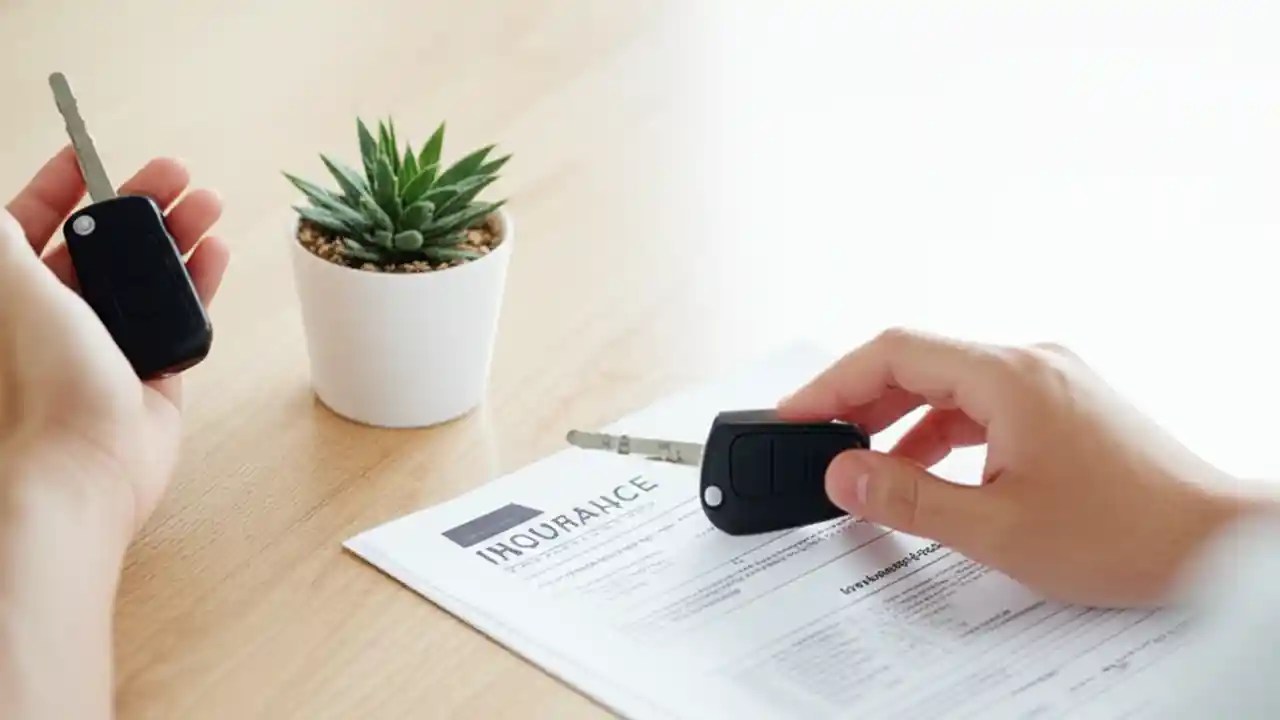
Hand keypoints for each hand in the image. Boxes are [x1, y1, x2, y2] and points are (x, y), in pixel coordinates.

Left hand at [0, 146, 229, 545]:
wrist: (85, 466)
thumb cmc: (40, 380)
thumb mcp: (7, 283)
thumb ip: (5, 236)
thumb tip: (2, 209)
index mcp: (12, 296)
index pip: (28, 224)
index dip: (58, 185)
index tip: (88, 154)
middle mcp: (56, 316)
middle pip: (100, 242)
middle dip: (136, 203)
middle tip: (174, 172)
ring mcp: (107, 342)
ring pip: (146, 273)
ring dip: (177, 234)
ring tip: (210, 203)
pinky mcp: (153, 369)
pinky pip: (180, 311)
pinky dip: (200, 280)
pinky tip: (215, 252)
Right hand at [778, 328, 1262, 606]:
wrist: (1214, 541)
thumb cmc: (1126, 534)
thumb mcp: (995, 528)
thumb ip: (906, 498)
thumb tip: (842, 475)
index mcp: (1008, 376)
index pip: (893, 352)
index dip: (831, 382)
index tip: (794, 414)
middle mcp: (1030, 362)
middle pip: (918, 362)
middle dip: (860, 403)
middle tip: (817, 443)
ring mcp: (1051, 379)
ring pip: (950, 385)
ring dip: (901, 421)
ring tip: (866, 467)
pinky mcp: (1063, 402)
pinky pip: (983, 404)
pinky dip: (943, 432)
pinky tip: (927, 471)